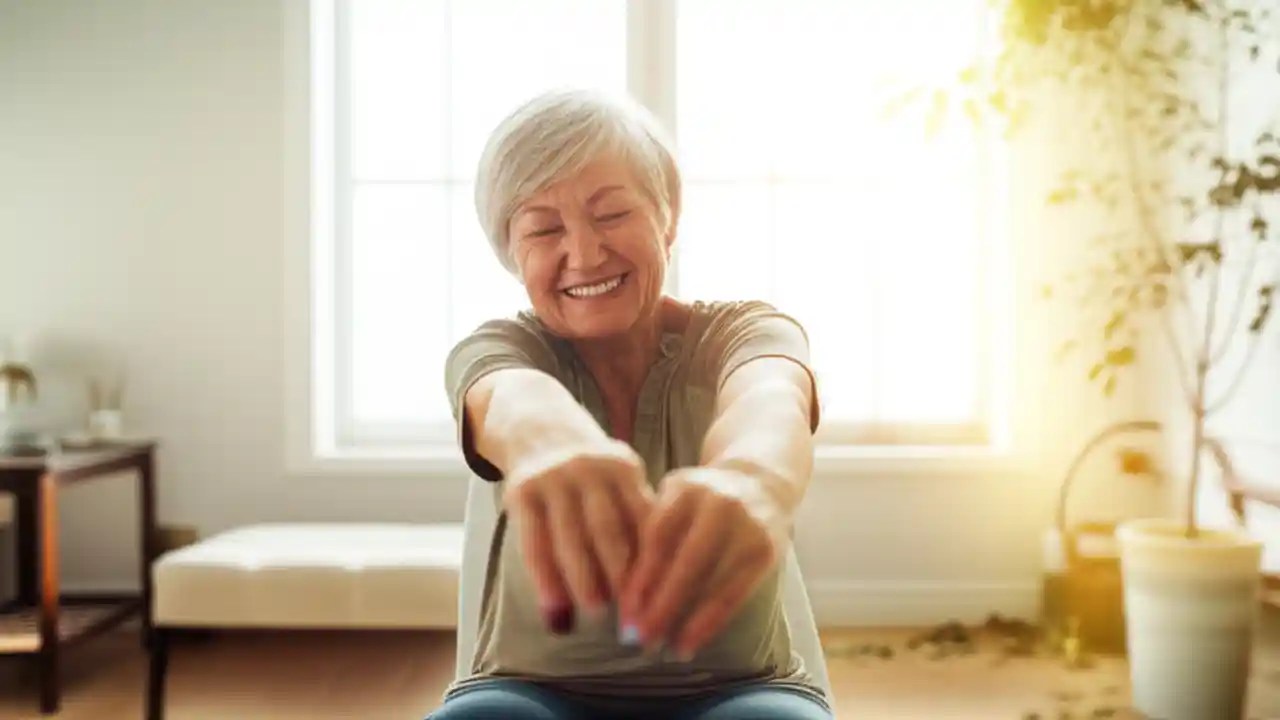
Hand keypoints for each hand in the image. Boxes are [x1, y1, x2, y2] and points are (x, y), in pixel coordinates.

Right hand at [503, 438, 653, 634]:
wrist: (541, 432)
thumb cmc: (594, 478)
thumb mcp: (620, 482)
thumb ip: (637, 519)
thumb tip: (658, 582)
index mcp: (622, 466)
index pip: (640, 517)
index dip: (650, 559)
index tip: (659, 596)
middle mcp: (587, 467)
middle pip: (606, 527)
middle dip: (620, 573)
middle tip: (632, 610)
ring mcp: (552, 477)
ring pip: (570, 537)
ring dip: (584, 578)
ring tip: (597, 610)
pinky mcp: (522, 491)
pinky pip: (534, 542)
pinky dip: (545, 578)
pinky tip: (554, 606)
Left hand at [619, 464, 790, 659]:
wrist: (758, 484)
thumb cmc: (700, 501)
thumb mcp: (673, 500)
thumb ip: (650, 534)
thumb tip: (624, 593)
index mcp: (688, 489)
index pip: (659, 537)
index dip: (641, 577)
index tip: (624, 611)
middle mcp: (721, 504)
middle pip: (687, 562)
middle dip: (661, 604)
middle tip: (638, 636)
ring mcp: (748, 528)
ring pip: (713, 583)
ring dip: (684, 620)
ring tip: (660, 645)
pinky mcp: (766, 551)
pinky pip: (734, 596)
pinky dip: (709, 624)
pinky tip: (688, 643)